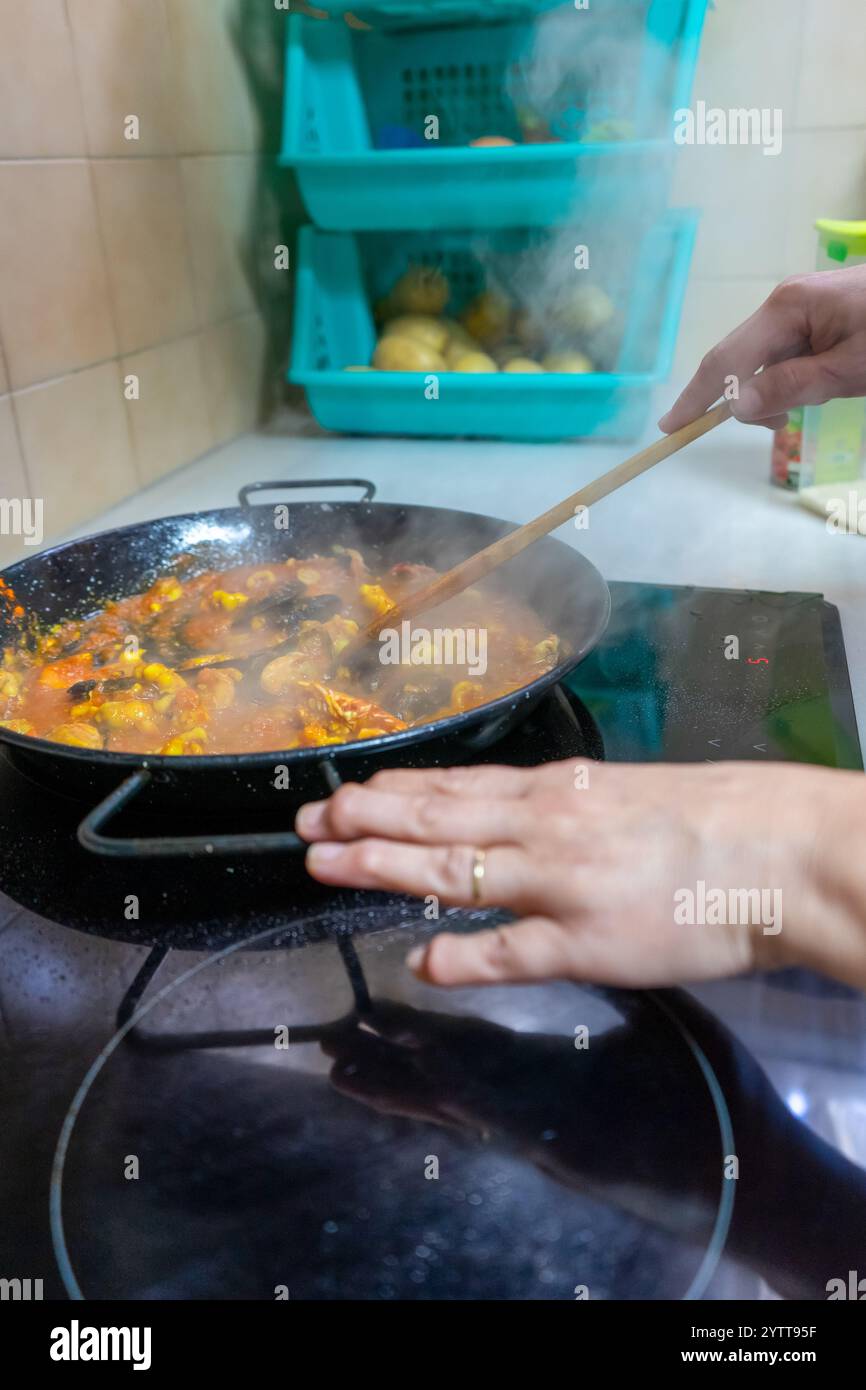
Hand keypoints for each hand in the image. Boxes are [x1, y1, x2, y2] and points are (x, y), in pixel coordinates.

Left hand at [296, 760, 865, 989]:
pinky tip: (418, 959)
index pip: (453, 788)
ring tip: (327, 865)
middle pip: (435, 819)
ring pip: (454, 868)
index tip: (340, 793)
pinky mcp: (585, 940)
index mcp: (555, 791)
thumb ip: (561, 808)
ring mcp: (558, 882)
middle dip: (363, 821)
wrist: (774, 852)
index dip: (390, 792)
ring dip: (384, 866)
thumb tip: (508, 818)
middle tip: (305, 824)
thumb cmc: (708, 820)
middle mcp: (543, 827)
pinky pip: (510, 950)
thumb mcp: (621, 794)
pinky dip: (461, 955)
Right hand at [660, 264, 865, 431]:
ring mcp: (797, 307)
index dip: (696, 397)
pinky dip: (794, 378)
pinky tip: (822, 385)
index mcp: (786, 308)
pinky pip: (786, 354)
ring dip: (777, 391)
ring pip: (764, 361)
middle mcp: (783, 302)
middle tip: (777, 427)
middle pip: (738, 359)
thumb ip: (790, 387)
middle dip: (745, 399)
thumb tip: (736, 407)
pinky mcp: (813, 314)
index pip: (725, 360)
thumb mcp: (848, 370)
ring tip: (819, 399)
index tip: (671, 428)